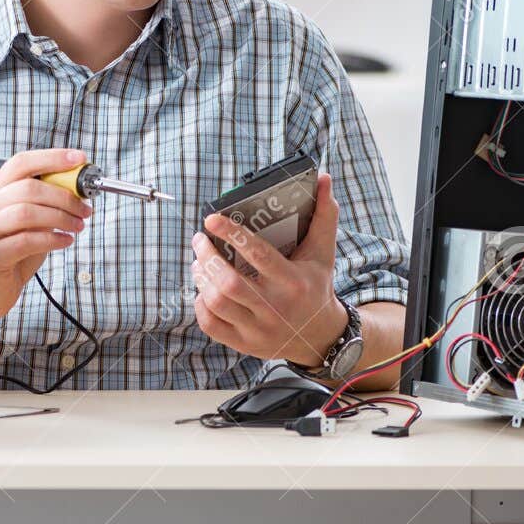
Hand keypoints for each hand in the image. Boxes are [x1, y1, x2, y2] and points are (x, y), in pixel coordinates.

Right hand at [0, 148, 92, 321]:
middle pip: (28, 188)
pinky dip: (53, 239)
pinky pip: (27, 241)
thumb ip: (44, 201)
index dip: (52, 158)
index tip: (80, 159)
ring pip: (26, 213)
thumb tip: (77, 185)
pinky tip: (66, 241)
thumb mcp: (30, 221)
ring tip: (78, 226)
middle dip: (64, 196)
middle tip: (85, 208)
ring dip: (61, 217)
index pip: (21, 163)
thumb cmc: (14, 251)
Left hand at [191, 170, 345, 364]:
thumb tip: (324, 178)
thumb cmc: (316, 285)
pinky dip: (200, 304)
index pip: (257, 255)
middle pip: (228, 283)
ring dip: (201, 277)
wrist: (319, 336)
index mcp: (293, 282)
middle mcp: (275, 308)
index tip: (211, 218)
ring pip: (216, 302)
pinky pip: (210, 324)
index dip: (232, 234)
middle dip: (207, 256)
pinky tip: (203, 289)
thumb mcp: (323, 252)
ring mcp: (258, 330)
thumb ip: (324, 215)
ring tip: (199, 261)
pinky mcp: (244, 344)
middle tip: (199, 240)